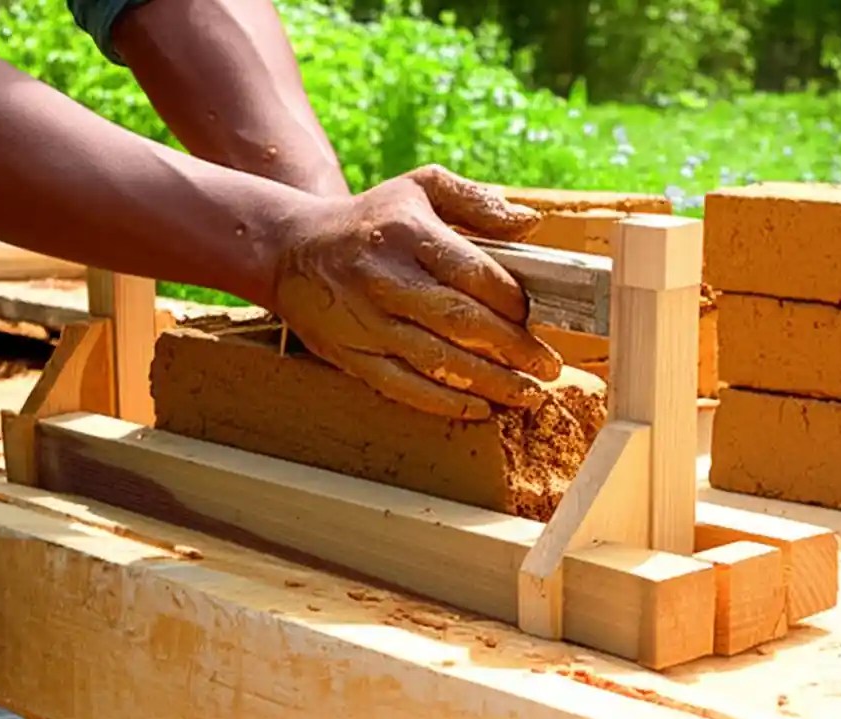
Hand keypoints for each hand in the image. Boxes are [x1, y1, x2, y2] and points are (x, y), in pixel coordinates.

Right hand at [272, 164, 562, 420]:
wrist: (291, 250)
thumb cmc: (371, 219)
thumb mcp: (420, 188)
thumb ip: (477, 202)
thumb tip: (530, 222)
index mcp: (407, 233)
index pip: (472, 273)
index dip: (511, 300)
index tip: (533, 316)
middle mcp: (386, 279)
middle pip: (461, 322)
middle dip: (513, 350)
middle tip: (549, 368)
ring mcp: (368, 322)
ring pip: (438, 361)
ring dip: (490, 383)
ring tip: (527, 395)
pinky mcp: (353, 355)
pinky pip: (404, 387)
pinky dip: (445, 403)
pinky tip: (480, 408)